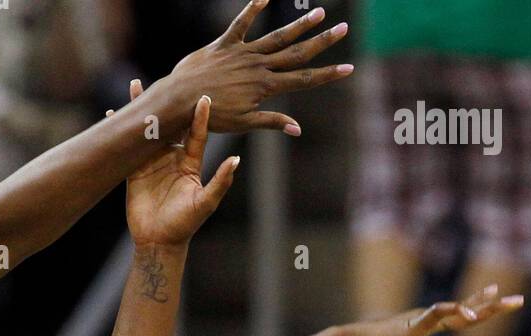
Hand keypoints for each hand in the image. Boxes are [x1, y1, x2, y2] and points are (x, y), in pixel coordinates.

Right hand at [113, 88, 237, 246]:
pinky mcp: (134, 171)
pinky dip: (120, 131)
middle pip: (171, 124)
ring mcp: (152, 162)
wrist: (159, 243)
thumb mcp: (205, 203)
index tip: (203, 96)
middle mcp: (172, 158)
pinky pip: (127, 147)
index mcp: (190, 163)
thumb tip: (235, 160)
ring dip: (142, 109)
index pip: (196, 132)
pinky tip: (113, 113)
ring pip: (148, 130)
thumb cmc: (185, 225)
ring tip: (136, 85)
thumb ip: (220, 181)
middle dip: (169, 103)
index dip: (200, 115)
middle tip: (170, 79)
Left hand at [165, 1, 350, 136]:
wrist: (181, 100)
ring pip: (276, 36)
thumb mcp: (243, 123)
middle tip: (344, 29)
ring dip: (299, 25)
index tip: (348, 68)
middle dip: (322, 42)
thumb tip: (297, 129)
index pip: (303, 79)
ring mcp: (243, 53)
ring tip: (319, 13)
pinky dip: (253, 8)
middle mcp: (258, 66)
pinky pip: (241, 23)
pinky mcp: (225, 44)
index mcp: (265, 87)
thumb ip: (271, 121)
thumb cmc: (211, 116)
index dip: (327, 74)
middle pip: (296, 52)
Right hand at [349, 284, 522, 335]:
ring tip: (501, 300)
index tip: (497, 301)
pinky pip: (437, 315)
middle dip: (493, 306)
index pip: (458, 317)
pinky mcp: (412, 324)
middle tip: (518, 300)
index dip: (479, 309)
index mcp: (424, 327)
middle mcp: (427, 319)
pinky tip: (472, 316)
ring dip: (481, 305)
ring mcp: (421, 319)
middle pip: (467, 310)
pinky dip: (454, 313)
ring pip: (457, 309)